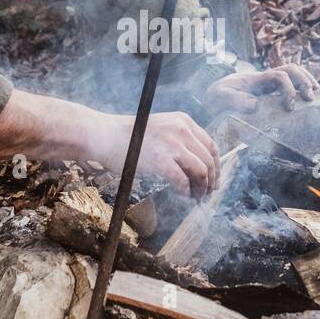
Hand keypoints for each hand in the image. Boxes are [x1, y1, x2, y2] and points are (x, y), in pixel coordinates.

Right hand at [92, 111, 219, 198]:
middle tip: (207, 194)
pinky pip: (183, 181)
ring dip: (202, 188)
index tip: (214, 180)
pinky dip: (186, 192)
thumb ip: (179, 140)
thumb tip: (195, 165)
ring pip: (201, 171)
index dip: (215, 166)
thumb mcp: (161, 129)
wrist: (104, 135)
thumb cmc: (128, 136)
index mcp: (183, 121)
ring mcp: (172, 144)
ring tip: (196, 198)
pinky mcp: (161, 160)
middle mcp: (182, 129)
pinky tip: (183, 196)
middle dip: (211, 180)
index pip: (211, 145)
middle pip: (209, 159)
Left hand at [202, 63, 318, 115]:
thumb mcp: (220, 98)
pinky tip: (308, 100)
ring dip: (306, 80)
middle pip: (291, 69)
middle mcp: (265, 79)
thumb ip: (234, 100)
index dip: (289, 89)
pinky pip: (290, 85)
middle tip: (310, 98)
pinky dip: (301, 88)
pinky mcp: (270, 93)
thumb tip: (255, 104)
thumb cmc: (217, 97)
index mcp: (257, 79)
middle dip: (304, 80)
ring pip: (293, 73)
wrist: (214, 98)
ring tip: (316, 94)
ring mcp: (269, 84)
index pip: (280, 76)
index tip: (290, 106)